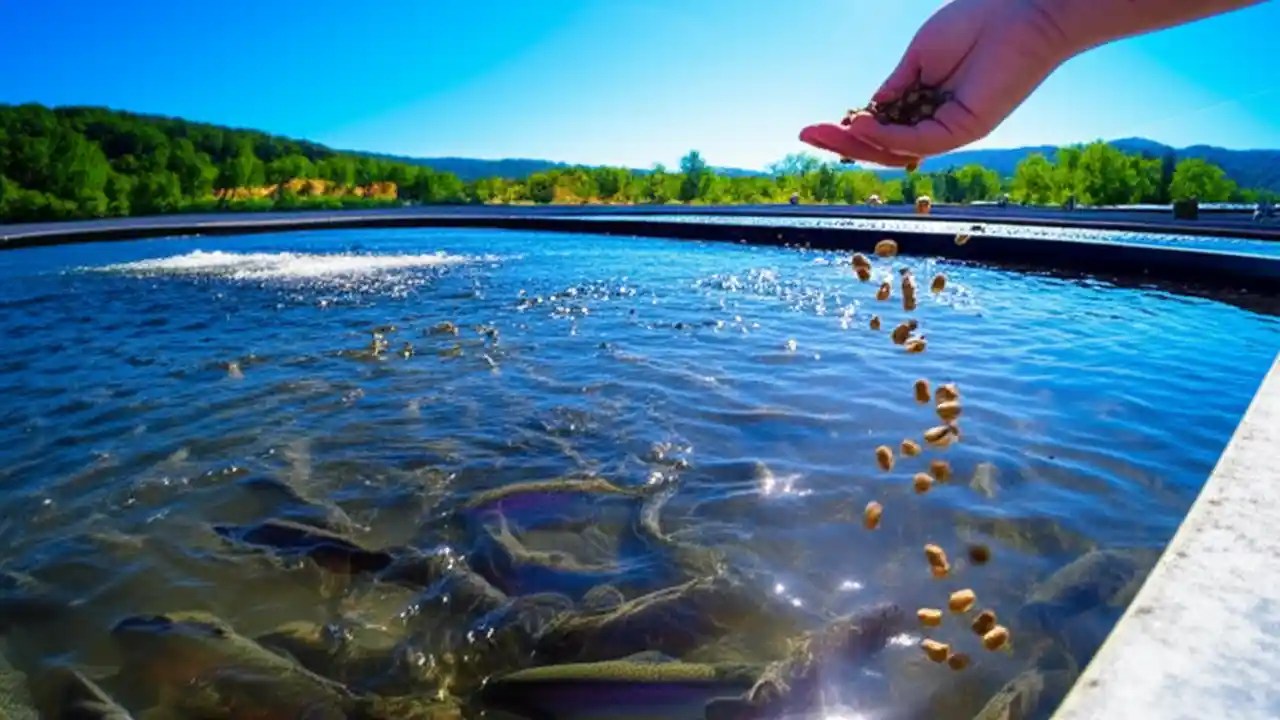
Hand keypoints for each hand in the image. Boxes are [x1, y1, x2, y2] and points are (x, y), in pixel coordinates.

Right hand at [799, 0, 1075, 167]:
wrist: (1021, 11)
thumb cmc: (975, 23)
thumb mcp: (919, 57)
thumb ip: (895, 87)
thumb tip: (866, 110)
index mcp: (924, 103)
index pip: (879, 128)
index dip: (845, 131)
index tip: (812, 129)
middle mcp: (936, 122)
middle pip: (881, 145)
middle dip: (841, 143)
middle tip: (805, 135)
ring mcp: (950, 128)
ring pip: (896, 150)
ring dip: (857, 144)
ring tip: (826, 133)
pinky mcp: (964, 128)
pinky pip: (918, 142)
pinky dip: (888, 137)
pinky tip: (862, 124)